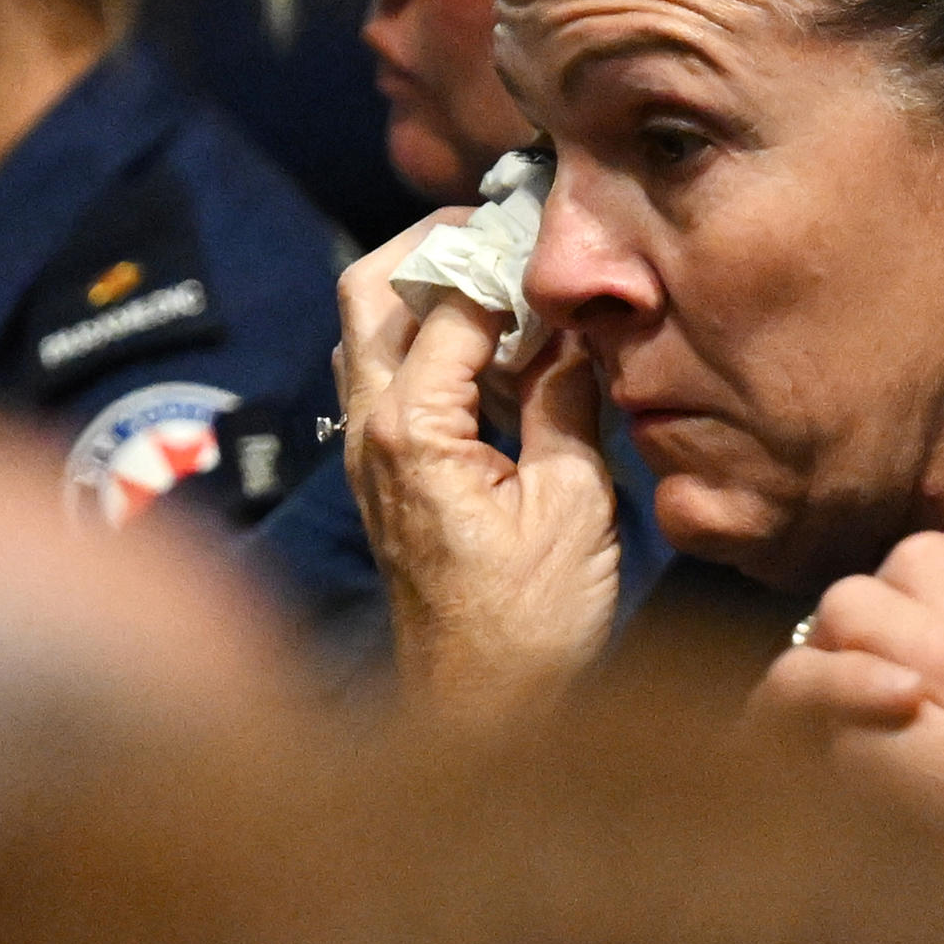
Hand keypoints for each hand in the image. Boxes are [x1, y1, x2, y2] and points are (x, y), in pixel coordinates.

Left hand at [338, 213, 618, 719]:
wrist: (481, 709)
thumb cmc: (532, 621)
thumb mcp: (575, 502)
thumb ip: (566, 400)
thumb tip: (574, 326)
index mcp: (413, 428)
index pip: (448, 298)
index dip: (506, 256)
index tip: (560, 235)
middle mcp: (370, 429)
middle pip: (370, 289)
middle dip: (436, 246)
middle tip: (512, 236)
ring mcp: (367, 452)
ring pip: (370, 329)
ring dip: (430, 293)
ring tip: (513, 289)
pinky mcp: (384, 475)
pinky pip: (388, 376)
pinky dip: (434, 343)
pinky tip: (501, 357)